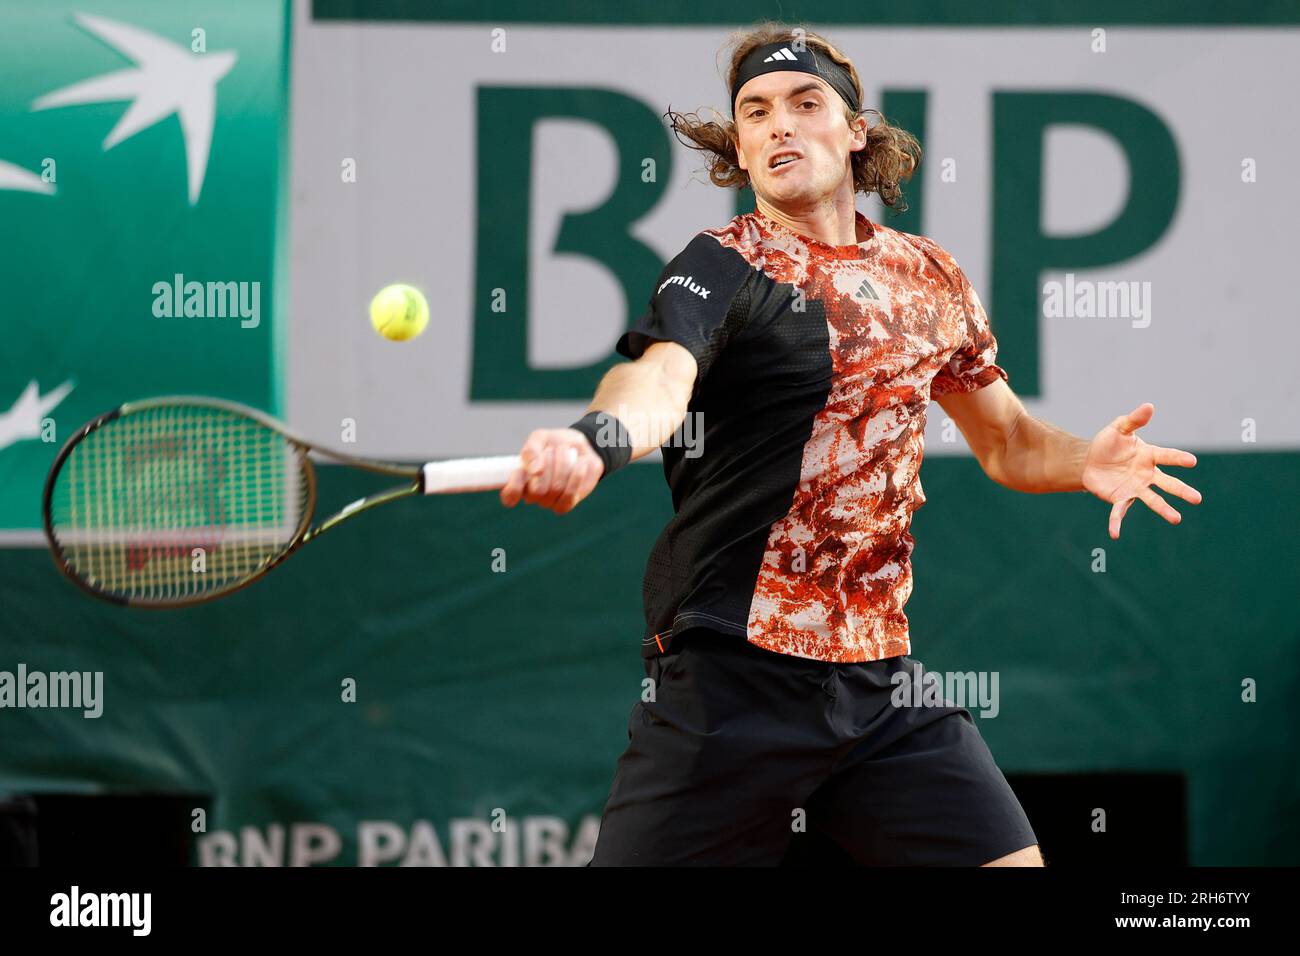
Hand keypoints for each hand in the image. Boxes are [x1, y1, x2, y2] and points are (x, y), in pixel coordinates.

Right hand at [500, 428, 603, 513]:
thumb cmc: (555, 443)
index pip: (509, 495)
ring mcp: (548, 501)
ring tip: (566, 451)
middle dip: (547, 465)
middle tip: (552, 449)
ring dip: (563, 465)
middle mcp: (531, 494)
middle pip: (536, 491)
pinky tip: (580, 463)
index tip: (521, 471)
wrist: (581, 446)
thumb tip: (534, 470)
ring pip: (554, 490)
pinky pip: (569, 495)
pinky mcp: (566, 503)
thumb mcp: (540, 438)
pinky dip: (576, 476)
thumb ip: (531, 451)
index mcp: (519, 480)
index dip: (514, 487)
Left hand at [1081, 402, 1201, 539]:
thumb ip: (1134, 420)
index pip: (1167, 456)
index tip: (1192, 461)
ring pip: (1152, 500)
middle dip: (1181, 490)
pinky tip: (1115, 534)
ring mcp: (1135, 488)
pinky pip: (1119, 512)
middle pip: (1167, 483)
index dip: (1178, 458)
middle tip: (1197, 499)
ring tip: (1177, 519)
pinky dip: (1116, 522)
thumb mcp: (1118, 428)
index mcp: (1149, 456)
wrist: (1090, 461)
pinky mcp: (1120, 498)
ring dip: (1164, 509)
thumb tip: (1149, 406)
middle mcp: (1147, 474)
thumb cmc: (1109, 444)